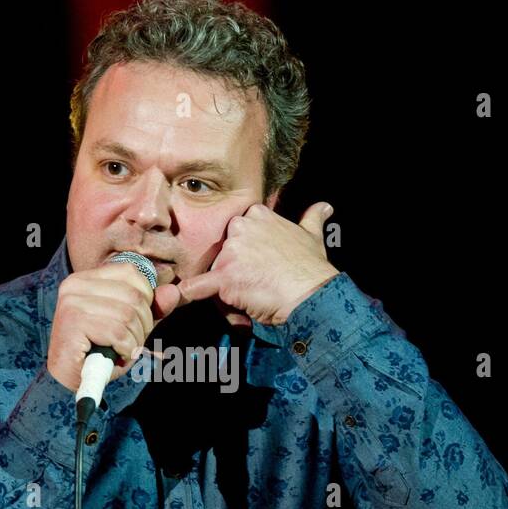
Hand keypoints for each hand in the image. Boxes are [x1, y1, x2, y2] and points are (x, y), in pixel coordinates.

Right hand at [46, 260, 188, 391]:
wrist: (68, 380)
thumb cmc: (98, 350)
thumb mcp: (130, 326)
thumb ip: (152, 308)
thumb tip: (173, 292)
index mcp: (86, 279)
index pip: (130, 272)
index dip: (147, 296)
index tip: (139, 320)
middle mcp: (75, 285)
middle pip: (134, 295)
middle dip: (143, 324)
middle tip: (131, 342)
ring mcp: (72, 302)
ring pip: (128, 315)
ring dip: (134, 340)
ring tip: (123, 350)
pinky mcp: (73, 322)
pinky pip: (118, 332)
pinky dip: (125, 349)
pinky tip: (116, 355)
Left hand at [174, 202, 338, 327]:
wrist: (311, 293)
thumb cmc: (311, 267)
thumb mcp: (313, 236)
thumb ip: (313, 219)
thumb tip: (325, 206)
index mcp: (256, 216)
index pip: (236, 234)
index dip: (243, 254)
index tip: (256, 266)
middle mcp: (239, 229)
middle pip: (223, 255)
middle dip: (233, 272)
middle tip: (256, 287)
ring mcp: (230, 253)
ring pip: (216, 274)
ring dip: (228, 291)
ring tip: (253, 302)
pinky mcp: (224, 277)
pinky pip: (198, 286)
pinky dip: (189, 292)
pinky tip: (182, 296)